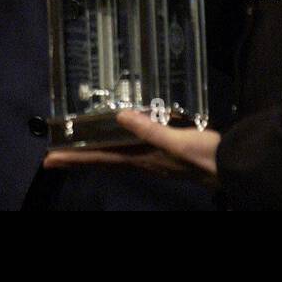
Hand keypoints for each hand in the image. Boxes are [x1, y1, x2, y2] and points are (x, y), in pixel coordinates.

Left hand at [43, 109, 220, 185]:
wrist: (232, 166)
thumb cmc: (205, 154)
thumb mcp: (177, 140)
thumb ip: (149, 128)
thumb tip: (119, 115)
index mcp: (141, 159)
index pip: (100, 159)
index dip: (74, 158)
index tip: (48, 158)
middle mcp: (142, 161)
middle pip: (102, 161)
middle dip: (76, 159)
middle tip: (51, 157)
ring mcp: (152, 158)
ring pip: (114, 156)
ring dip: (93, 154)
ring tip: (75, 150)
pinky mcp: (163, 153)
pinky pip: (130, 150)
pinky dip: (116, 146)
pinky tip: (118, 139)